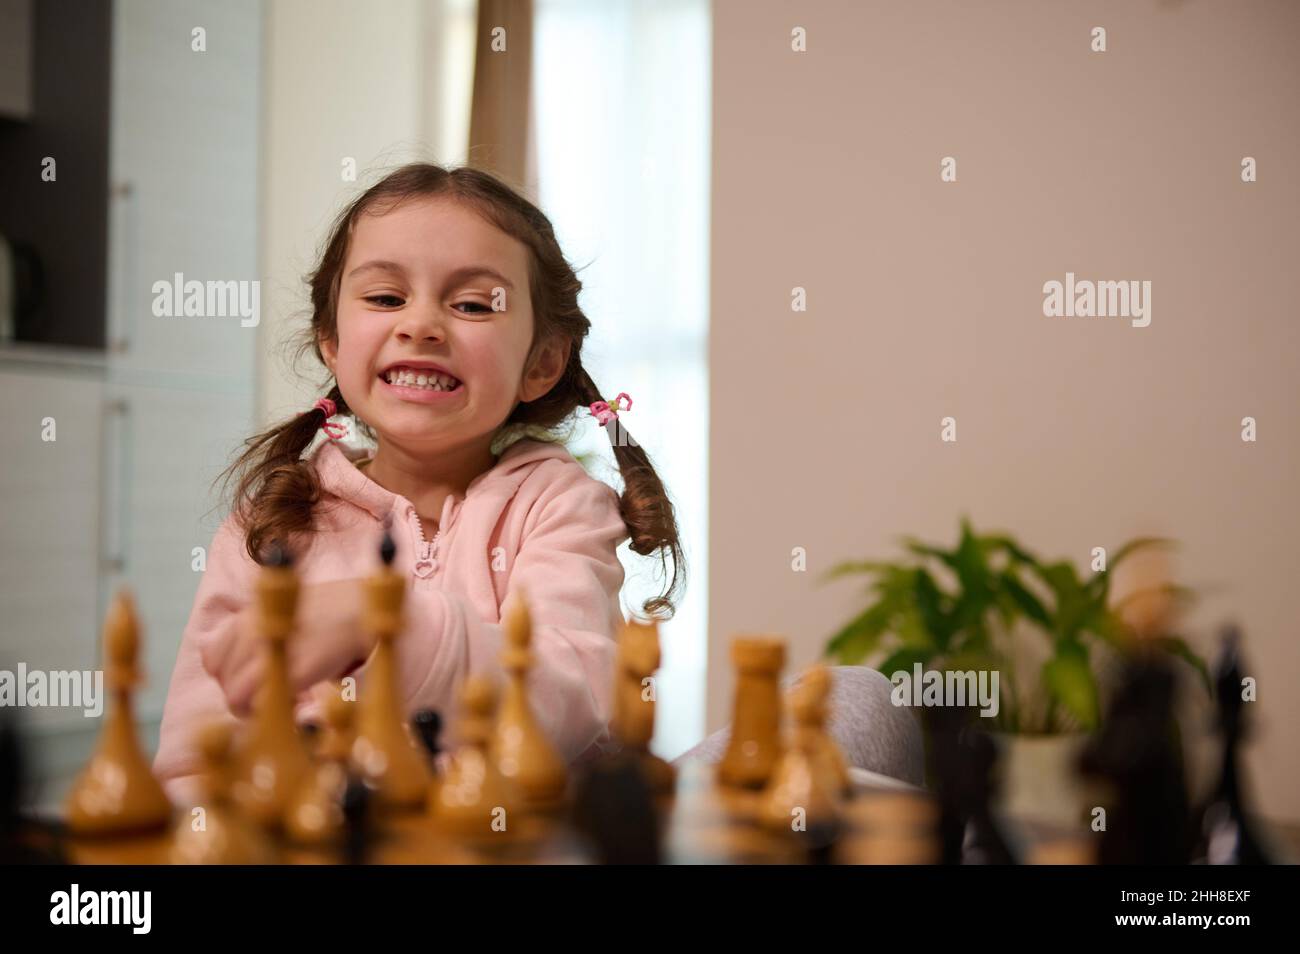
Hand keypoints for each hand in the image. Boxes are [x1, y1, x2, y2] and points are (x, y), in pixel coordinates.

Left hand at [213, 579, 374, 715]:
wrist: (359, 611)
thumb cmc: (322, 614)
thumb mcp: (277, 612)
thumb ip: (250, 634)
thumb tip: (227, 664)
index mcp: (246, 618)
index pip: (212, 658)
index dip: (227, 675)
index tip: (249, 679)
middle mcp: (251, 633)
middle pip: (222, 680)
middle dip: (240, 693)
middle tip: (267, 694)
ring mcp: (271, 652)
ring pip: (235, 696)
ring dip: (252, 706)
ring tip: (279, 700)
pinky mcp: (293, 670)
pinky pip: (262, 702)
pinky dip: (272, 709)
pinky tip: (294, 701)